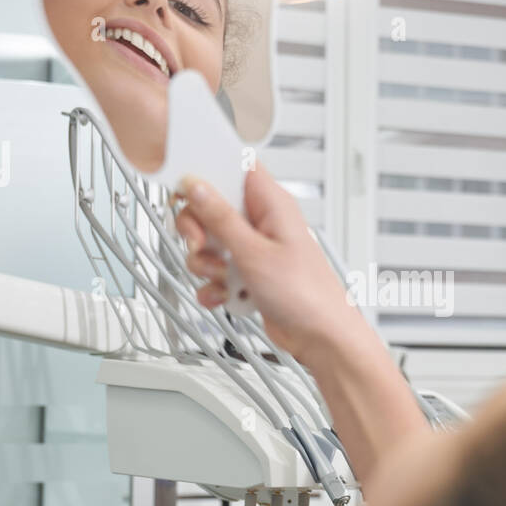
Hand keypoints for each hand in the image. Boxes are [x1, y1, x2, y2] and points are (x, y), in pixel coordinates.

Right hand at [172, 159, 363, 362]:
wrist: (321, 338)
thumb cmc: (306, 295)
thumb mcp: (254, 252)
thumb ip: (220, 218)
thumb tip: (196, 185)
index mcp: (271, 203)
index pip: (233, 167)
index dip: (205, 173)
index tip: (185, 192)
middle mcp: (262, 222)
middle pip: (211, 207)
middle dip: (198, 230)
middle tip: (202, 246)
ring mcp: (255, 248)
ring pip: (210, 242)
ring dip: (207, 264)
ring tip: (226, 277)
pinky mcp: (249, 273)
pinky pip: (218, 270)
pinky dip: (216, 285)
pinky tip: (226, 295)